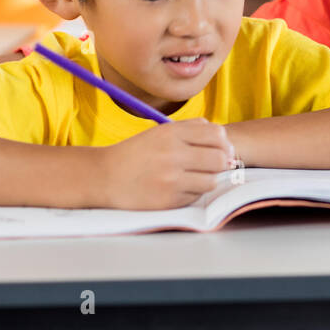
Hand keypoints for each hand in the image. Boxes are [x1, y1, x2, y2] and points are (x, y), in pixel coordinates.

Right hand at [94, 118, 235, 208]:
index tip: (221, 149)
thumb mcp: (161, 132)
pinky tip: (179, 188)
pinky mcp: (168, 200)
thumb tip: (225, 140)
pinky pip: (196, 196)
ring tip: (193, 177)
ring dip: (207, 179)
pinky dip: (193, 193)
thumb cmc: (137, 154)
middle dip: (221, 163)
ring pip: (212, 180)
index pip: (217, 135)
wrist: (104, 177)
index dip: (224, 143)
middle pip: (219, 159)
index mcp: (171, 134)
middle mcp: (172, 155)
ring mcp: (170, 179)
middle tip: (213, 166)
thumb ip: (192, 129)